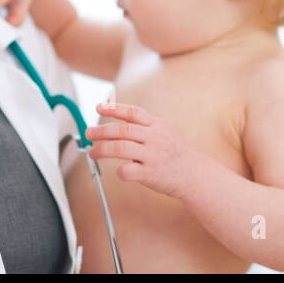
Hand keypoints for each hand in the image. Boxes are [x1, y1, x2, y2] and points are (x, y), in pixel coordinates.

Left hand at [87, 102, 207, 200]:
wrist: (194, 174)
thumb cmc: (175, 154)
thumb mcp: (165, 132)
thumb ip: (145, 126)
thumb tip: (117, 120)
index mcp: (157, 126)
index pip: (133, 113)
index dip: (114, 108)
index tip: (99, 108)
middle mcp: (155, 138)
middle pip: (123, 130)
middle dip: (102, 130)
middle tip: (88, 133)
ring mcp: (153, 156)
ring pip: (121, 148)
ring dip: (103, 149)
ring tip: (93, 152)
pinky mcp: (151, 174)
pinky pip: (128, 171)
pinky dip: (119, 170)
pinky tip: (117, 171)